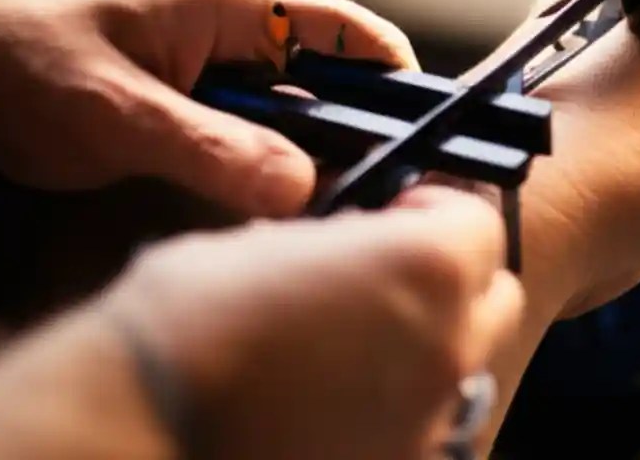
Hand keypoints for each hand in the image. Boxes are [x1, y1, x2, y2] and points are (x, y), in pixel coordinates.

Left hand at [0, 0, 415, 216]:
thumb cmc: (23, 61)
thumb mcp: (116, 114)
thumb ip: (211, 150)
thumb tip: (304, 189)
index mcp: (245, 0)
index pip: (362, 38)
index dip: (404, 94)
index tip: (427, 158)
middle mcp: (251, 21)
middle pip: (346, 80)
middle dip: (363, 139)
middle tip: (371, 205)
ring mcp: (230, 54)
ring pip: (310, 110)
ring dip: (318, 158)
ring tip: (327, 214)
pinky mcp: (209, 88)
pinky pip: (270, 127)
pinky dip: (279, 165)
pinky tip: (274, 205)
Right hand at [100, 186, 521, 459]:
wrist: (145, 421)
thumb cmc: (193, 315)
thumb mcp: (269, 240)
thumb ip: (341, 241)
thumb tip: (354, 245)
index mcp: (429, 268)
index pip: (481, 223)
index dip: (440, 212)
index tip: (400, 214)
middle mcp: (451, 345)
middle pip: (494, 298)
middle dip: (454, 280)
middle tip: (389, 279)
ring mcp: (433, 420)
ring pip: (466, 367)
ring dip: (433, 346)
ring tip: (361, 349)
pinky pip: (428, 426)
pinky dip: (402, 408)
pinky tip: (341, 404)